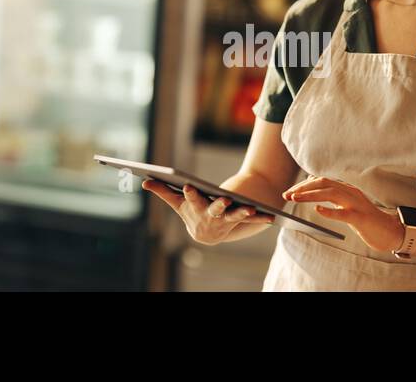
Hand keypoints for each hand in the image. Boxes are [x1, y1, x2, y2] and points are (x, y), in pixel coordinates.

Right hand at [143, 179, 274, 245]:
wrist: (207, 233)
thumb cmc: (191, 212)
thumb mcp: (178, 202)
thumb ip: (163, 191)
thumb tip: (144, 181)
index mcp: (195, 208)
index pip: (190, 199)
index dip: (190, 193)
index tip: (189, 186)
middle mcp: (210, 216)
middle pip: (214, 209)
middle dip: (218, 205)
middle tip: (224, 199)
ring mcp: (225, 220)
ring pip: (234, 216)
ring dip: (242, 213)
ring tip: (250, 209)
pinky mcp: (238, 221)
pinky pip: (250, 220)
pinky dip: (259, 218)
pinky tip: (271, 217)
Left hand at [282, 177, 404, 252]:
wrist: (390, 231)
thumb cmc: (367, 221)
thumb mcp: (348, 206)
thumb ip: (334, 199)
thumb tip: (314, 195)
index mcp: (346, 189)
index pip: (321, 181)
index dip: (303, 186)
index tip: (289, 193)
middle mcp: (350, 192)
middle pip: (323, 183)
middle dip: (302, 188)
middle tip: (286, 195)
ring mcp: (356, 204)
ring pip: (331, 194)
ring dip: (311, 195)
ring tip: (295, 199)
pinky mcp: (360, 218)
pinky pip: (343, 213)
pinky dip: (330, 212)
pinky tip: (318, 211)